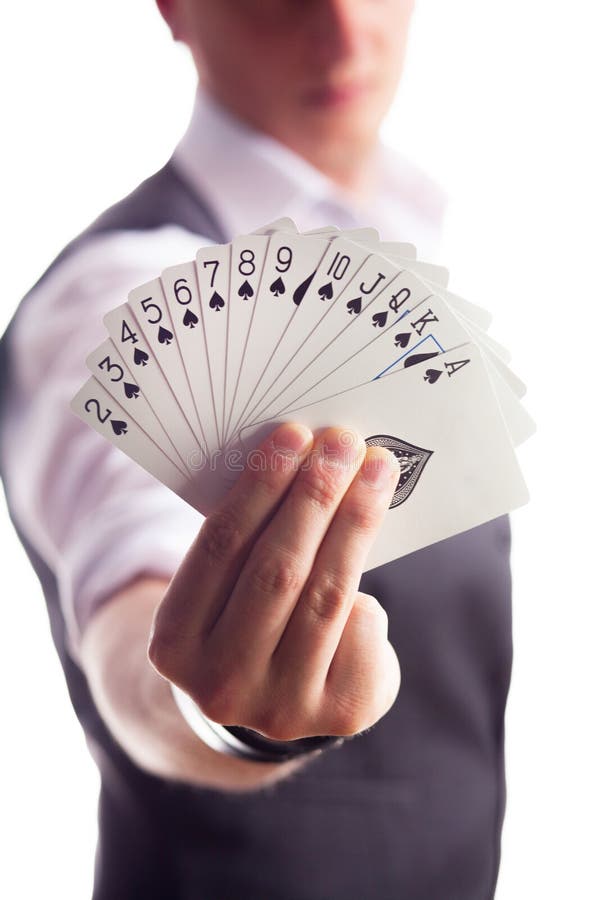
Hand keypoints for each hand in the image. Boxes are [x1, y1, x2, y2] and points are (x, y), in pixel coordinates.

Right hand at [148, 423, 400, 740]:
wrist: (265, 699)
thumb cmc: (243, 616)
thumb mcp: (220, 589)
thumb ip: (245, 541)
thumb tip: (300, 457)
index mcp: (173, 643)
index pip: (220, 547)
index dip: (261, 486)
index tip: (294, 435)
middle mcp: (220, 683)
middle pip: (277, 571)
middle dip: (315, 497)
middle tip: (343, 443)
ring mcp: (281, 707)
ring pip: (326, 596)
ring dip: (355, 523)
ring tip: (375, 471)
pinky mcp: (338, 713)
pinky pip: (361, 629)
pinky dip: (366, 589)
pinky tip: (366, 555)